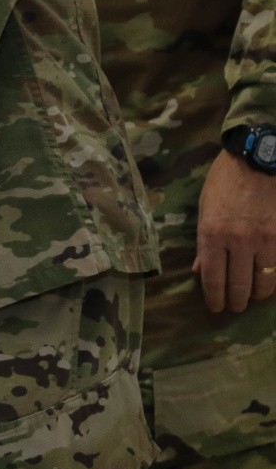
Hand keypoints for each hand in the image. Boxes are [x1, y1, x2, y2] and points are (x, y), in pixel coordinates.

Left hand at [193, 150, 275, 312]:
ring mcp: (265, 241)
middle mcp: (239, 241)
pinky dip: (274, 281)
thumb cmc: (225, 182)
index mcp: (212, 234)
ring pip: (264, 283)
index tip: (215, 307)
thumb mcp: (205, 209)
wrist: (258, 161)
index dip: (214, 298)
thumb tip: (201, 270)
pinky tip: (270, 285)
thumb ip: (204, 242)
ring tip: (252, 298)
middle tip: (234, 307)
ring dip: (257, 295)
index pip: (213, 278)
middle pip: (239, 286)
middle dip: (236, 301)